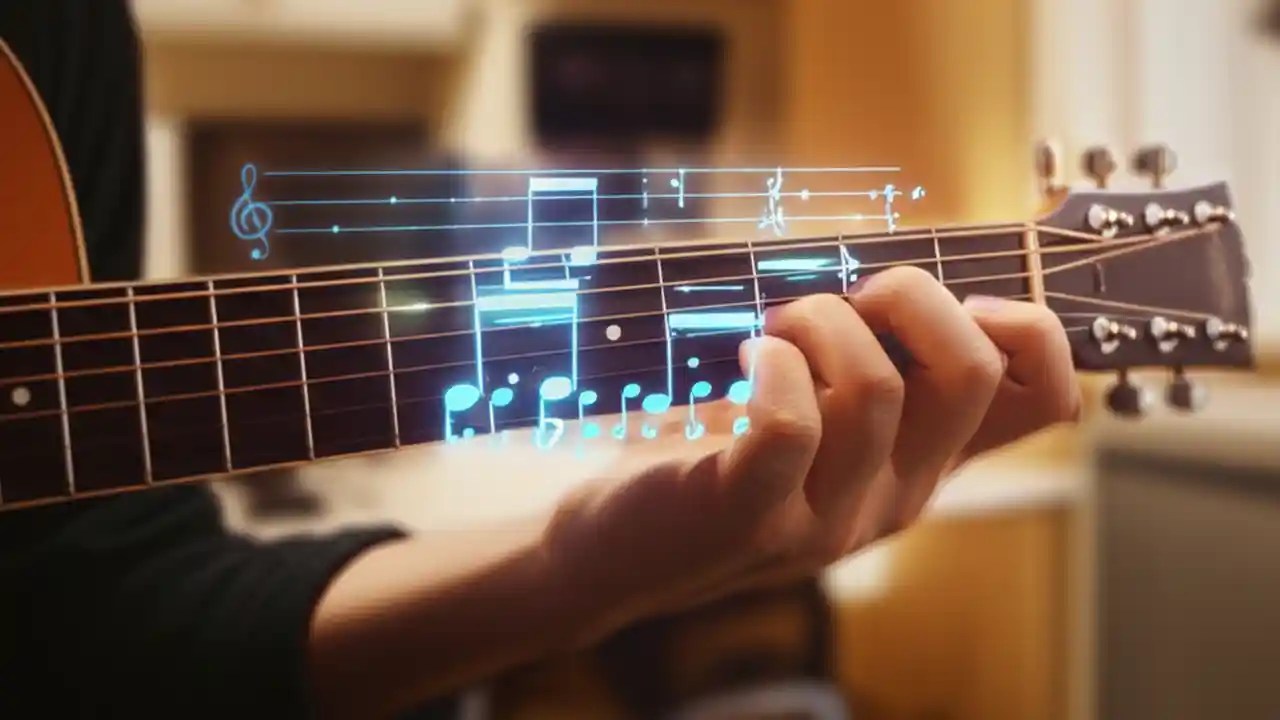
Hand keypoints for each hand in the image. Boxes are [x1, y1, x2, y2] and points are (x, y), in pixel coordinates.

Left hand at [544, 267, 1079, 642]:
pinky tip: (745, 363)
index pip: (1042, 401)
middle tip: (843, 297)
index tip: (960, 298)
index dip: (1031, 330)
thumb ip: (870, 364)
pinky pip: (792, 426)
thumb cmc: (716, 455)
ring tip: (769, 333)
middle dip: (911, 296)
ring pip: (875, 388)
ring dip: (816, 322)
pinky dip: (771, 369)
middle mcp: (896, 496)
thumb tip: (903, 275)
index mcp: (922, 461)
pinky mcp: (754, 518)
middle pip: (970, 374)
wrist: (617, 552)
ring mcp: (829, 518)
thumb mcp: (818, 414)